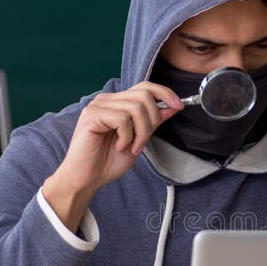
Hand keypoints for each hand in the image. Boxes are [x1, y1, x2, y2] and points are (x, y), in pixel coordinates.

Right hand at [42, 81, 182, 231]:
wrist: (87, 178)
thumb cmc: (107, 162)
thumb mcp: (138, 140)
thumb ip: (151, 123)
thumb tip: (171, 107)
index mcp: (118, 103)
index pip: (145, 87)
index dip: (165, 93)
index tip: (179, 106)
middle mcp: (107, 100)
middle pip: (144, 95)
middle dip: (152, 121)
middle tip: (142, 142)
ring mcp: (98, 105)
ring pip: (135, 108)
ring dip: (140, 133)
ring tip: (131, 147)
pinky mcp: (91, 115)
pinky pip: (122, 119)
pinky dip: (127, 136)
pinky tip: (119, 146)